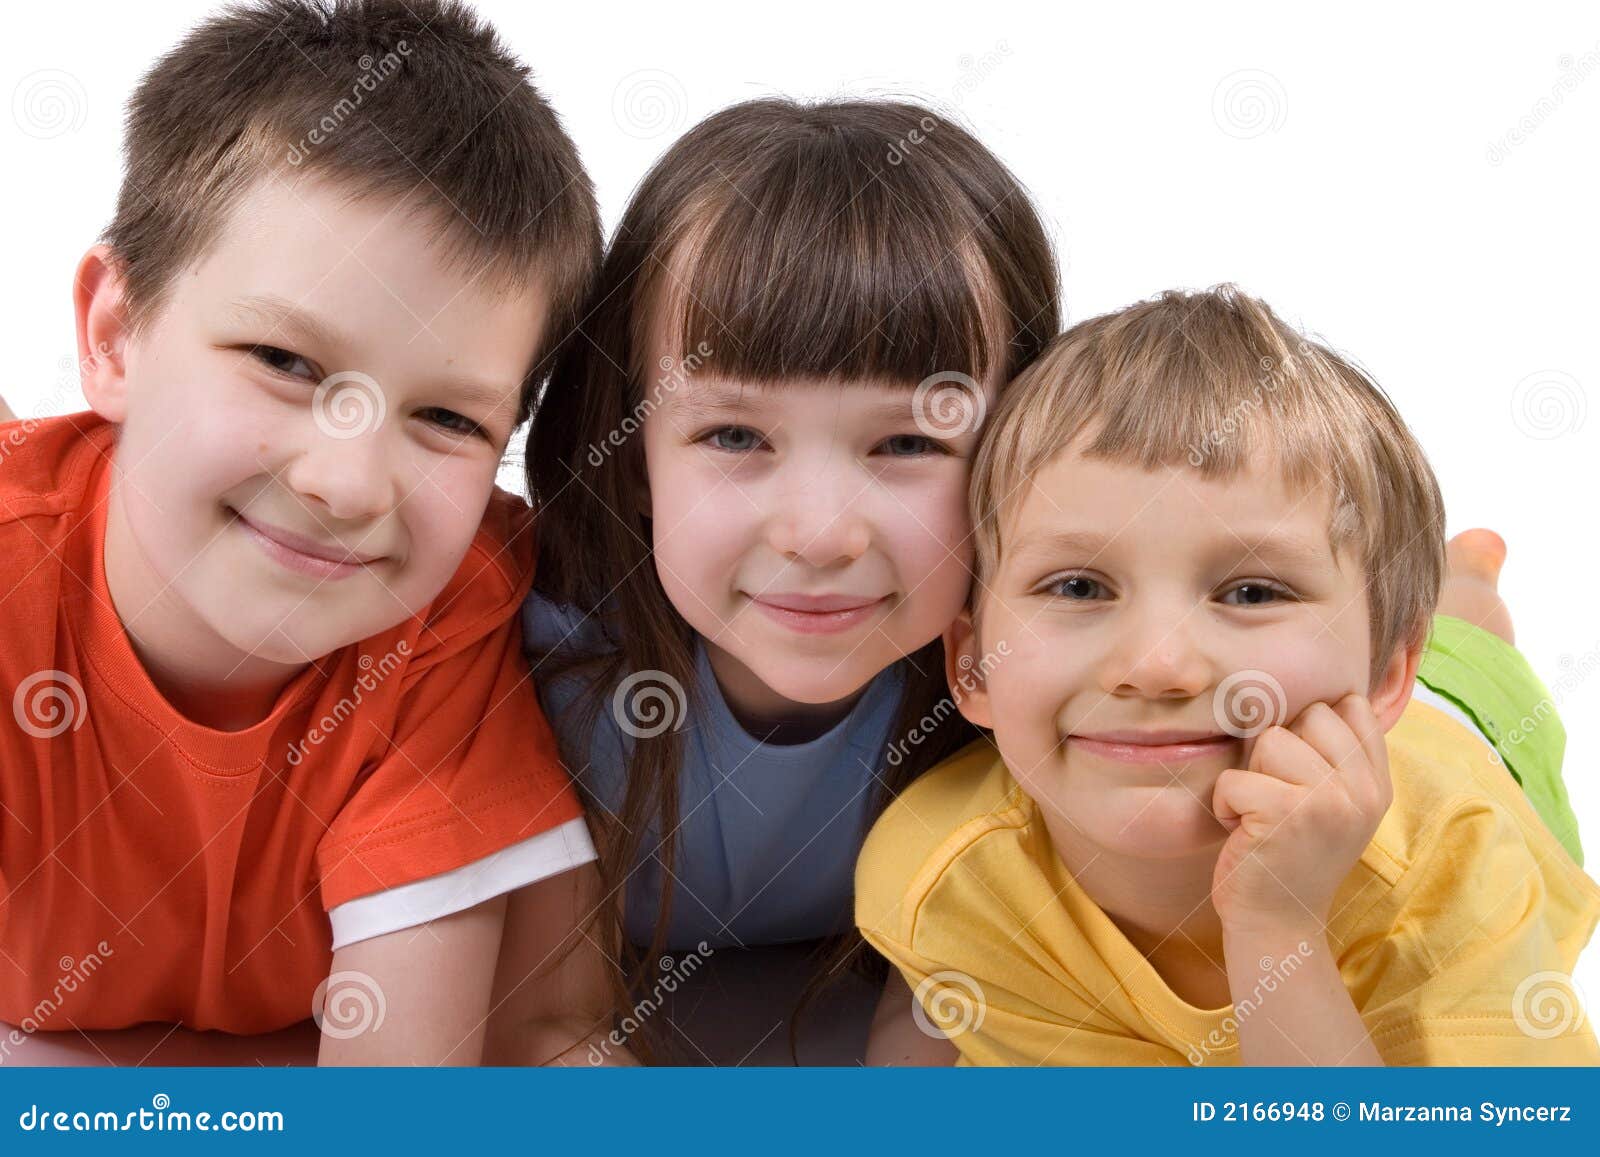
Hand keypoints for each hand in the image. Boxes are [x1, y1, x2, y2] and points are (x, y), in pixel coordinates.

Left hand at [1209, 693, 1391, 936]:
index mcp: (1376, 784)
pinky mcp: (1287, 815)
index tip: (1299, 771)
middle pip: (1308, 715)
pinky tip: (1242, 833)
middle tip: (1277, 800)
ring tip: (1260, 816)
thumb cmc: (1289, 856)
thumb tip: (1303, 688)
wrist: (1277, 926)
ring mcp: (1329, 802)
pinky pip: (1235, 778)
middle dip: (1277, 751)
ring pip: (1270, 740)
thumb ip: (1334, 754)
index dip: (1311, 727)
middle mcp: (1362, 791)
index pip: (1350, 706)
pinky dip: (1224, 805)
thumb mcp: (1332, 803)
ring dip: (1249, 778)